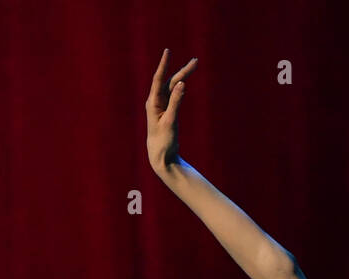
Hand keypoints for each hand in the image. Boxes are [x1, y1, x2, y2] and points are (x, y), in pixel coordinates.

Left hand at [145, 48, 197, 170]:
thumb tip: (182, 83)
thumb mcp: (171, 121)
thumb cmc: (163, 141)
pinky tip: (185, 81)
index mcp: (153, 103)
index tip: (168, 52)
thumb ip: (176, 102)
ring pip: (173, 87)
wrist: (161, 156)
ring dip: (183, 76)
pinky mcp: (167, 110)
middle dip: (182, 71)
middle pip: (170, 81)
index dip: (163, 65)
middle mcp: (156, 101)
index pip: (158, 80)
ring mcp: (162, 105)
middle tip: (196, 61)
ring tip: (194, 65)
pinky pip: (174, 95)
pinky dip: (181, 87)